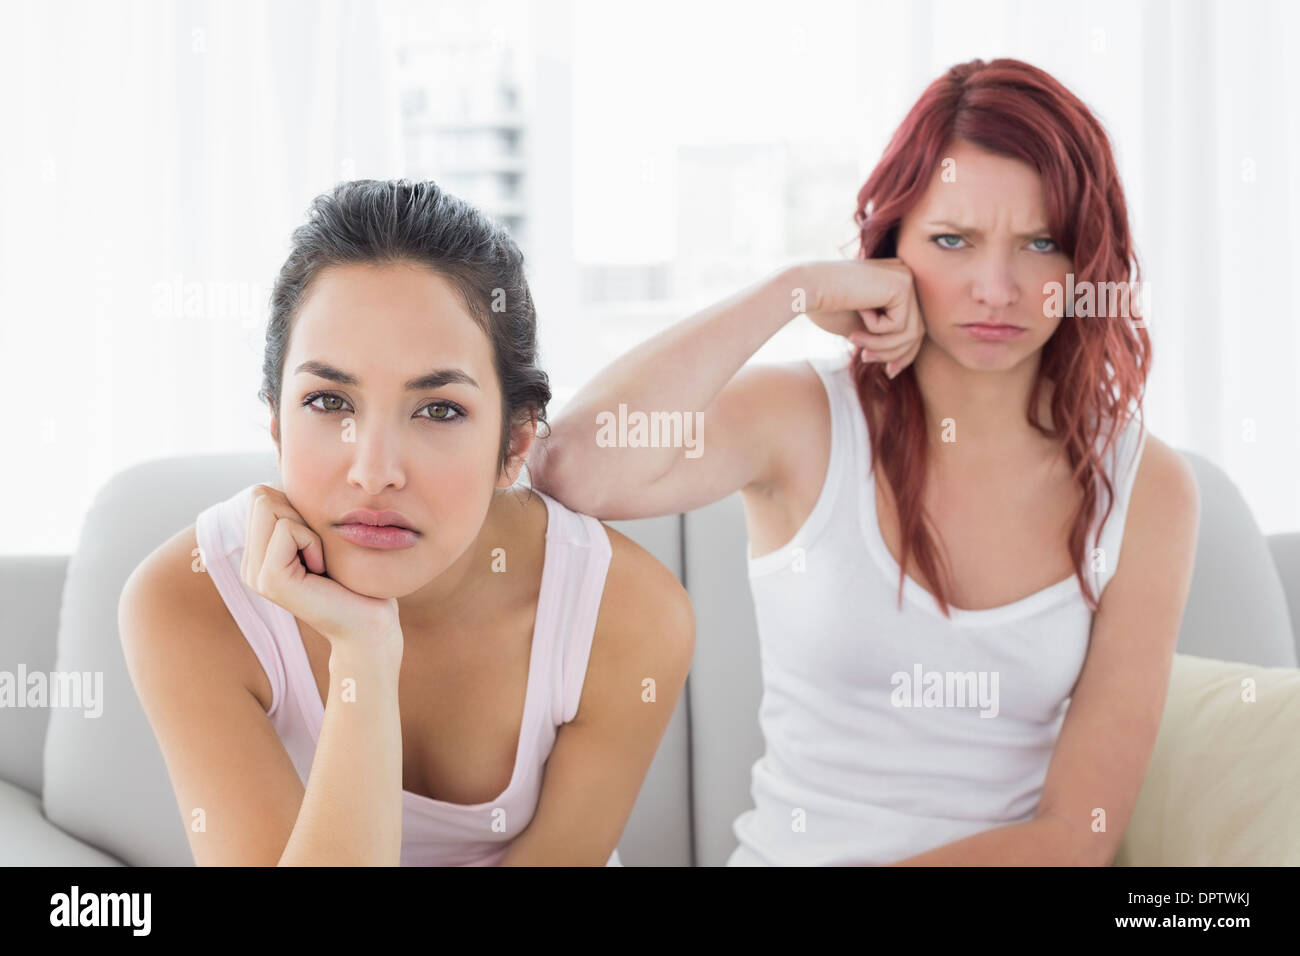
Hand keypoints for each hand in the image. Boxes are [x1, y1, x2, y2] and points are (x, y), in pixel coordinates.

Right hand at [240, 484, 402, 653]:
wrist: (370, 623)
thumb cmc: (355, 578)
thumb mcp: (322, 536)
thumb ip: (298, 512)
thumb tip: (286, 473)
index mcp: (258, 553)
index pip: (261, 495)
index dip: (298, 505)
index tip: (318, 540)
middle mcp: (249, 564)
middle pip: (260, 497)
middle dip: (299, 513)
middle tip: (319, 550)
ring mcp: (255, 574)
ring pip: (270, 506)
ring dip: (308, 527)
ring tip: (320, 561)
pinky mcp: (269, 580)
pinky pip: (287, 529)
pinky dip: (313, 541)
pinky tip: (321, 569)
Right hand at [799, 258, 925, 377]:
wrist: (805, 288)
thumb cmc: (825, 308)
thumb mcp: (861, 328)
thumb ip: (882, 338)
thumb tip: (901, 360)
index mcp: (895, 282)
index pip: (913, 326)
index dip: (904, 354)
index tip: (889, 372)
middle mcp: (905, 275)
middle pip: (916, 331)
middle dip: (893, 353)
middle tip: (865, 358)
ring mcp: (906, 277)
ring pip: (910, 333)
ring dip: (882, 346)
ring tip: (855, 342)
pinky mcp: (902, 283)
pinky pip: (899, 326)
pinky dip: (876, 332)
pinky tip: (857, 317)